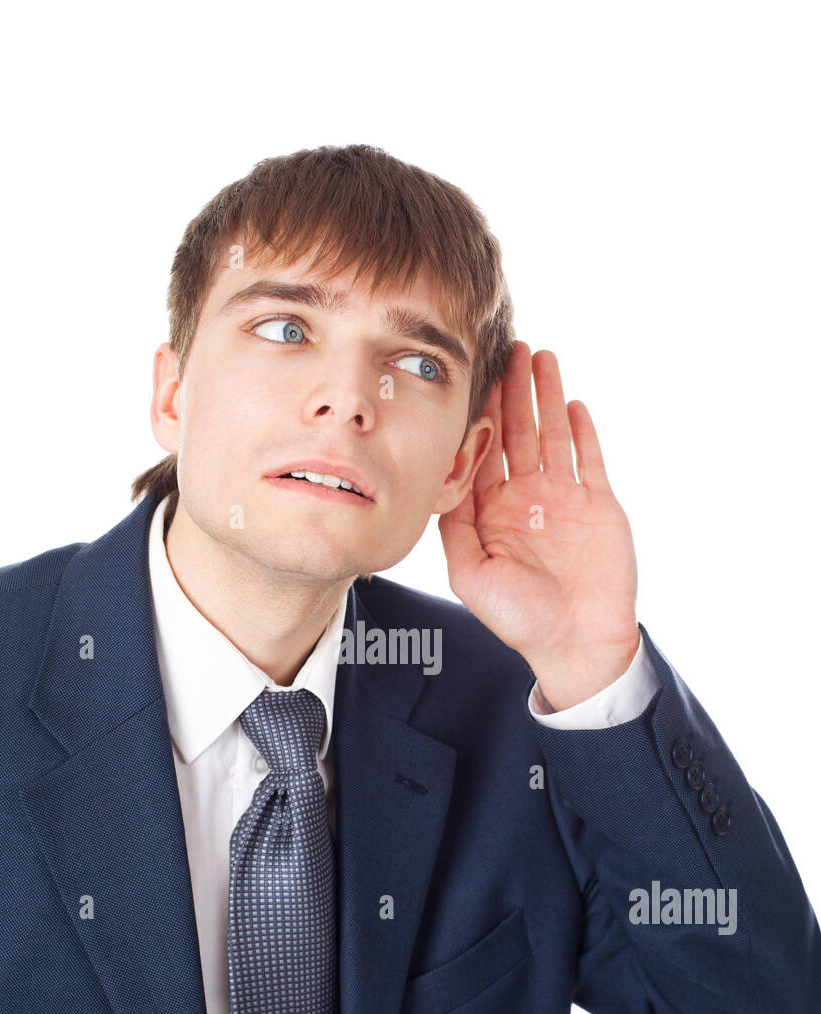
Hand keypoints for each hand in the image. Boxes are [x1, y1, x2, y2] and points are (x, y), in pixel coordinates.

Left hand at [438, 343, 638, 710]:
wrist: (578, 643)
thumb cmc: (520, 618)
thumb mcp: (470, 575)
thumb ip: (454, 528)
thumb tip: (439, 483)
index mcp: (492, 511)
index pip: (483, 451)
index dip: (479, 415)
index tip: (471, 379)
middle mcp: (526, 498)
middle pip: (517, 431)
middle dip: (512, 391)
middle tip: (507, 347)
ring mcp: (564, 498)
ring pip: (552, 434)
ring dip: (546, 396)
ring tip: (539, 356)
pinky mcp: (598, 503)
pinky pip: (589, 457)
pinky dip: (581, 430)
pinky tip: (572, 401)